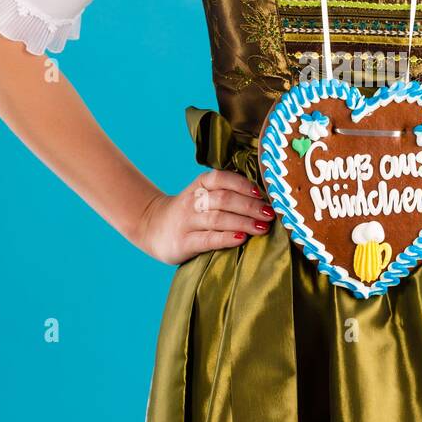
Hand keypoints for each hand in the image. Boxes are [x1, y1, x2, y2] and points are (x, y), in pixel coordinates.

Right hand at [135, 170, 274, 264]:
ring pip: (217, 219)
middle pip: (223, 199)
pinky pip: (208, 239)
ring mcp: (186, 222)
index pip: (221, 179)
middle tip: (270, 214)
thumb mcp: (202, 194)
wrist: (152, 227)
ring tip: (262, 227)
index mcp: (199, 185)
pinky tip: (241, 239)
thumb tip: (265, 196)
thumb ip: (226, 192)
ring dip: (243, 222)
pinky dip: (226, 238)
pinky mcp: (183, 242)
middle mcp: (192, 201)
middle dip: (249, 206)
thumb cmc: (189, 211)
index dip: (242, 185)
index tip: (261, 193)